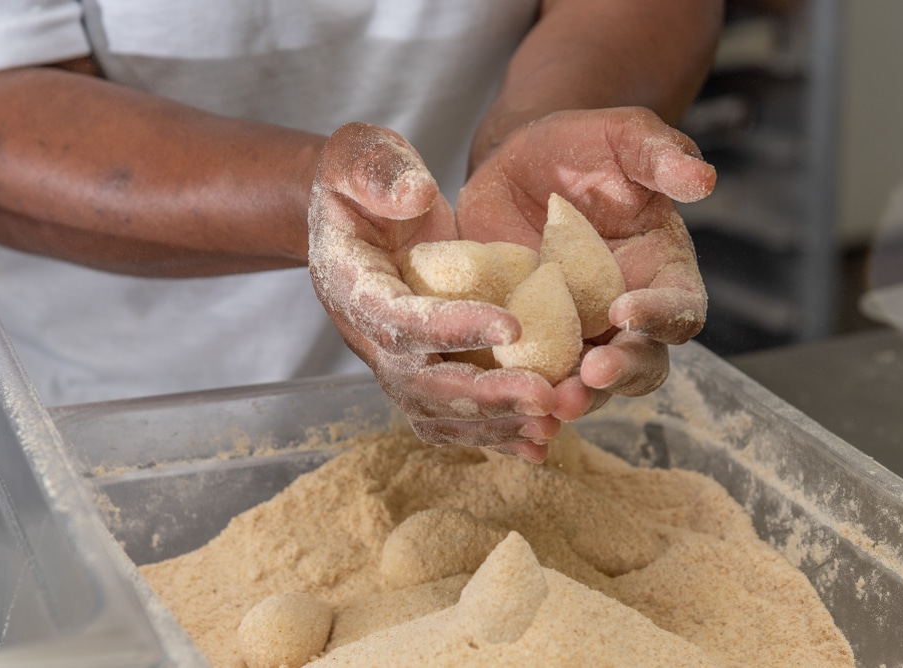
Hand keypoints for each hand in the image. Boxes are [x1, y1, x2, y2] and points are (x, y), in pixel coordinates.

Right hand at [309, 122, 570, 462]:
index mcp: (351, 285)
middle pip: (420, 384)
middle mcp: (369, 336)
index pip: (398, 318)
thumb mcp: (356, 154)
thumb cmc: (360, 181)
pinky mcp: (419, 371)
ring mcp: (393, 361)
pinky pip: (449, 415)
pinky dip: (490, 433)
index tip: (511, 325)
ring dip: (493, 424)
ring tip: (551, 423)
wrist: (353, 218)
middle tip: (544, 396)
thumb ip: (377, 170)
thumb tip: (417, 195)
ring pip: (437, 411)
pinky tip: (538, 443)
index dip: (451, 327)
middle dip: (483, 395)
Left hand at [457, 107, 713, 408]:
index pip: (680, 310)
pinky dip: (521, 388)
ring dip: (572, 397)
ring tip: (546, 401)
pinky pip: (529, 373)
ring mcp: (576, 333)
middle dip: (618, 374)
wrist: (515, 162)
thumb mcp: (620, 137)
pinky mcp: (528, 338)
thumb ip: (660, 154)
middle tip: (588, 377)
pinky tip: (500, 393)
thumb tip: (702, 179)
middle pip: (641, 363)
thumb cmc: (580, 146)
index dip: (660, 317)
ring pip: (586, 384)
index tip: (624, 310)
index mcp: (662, 273)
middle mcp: (625, 315)